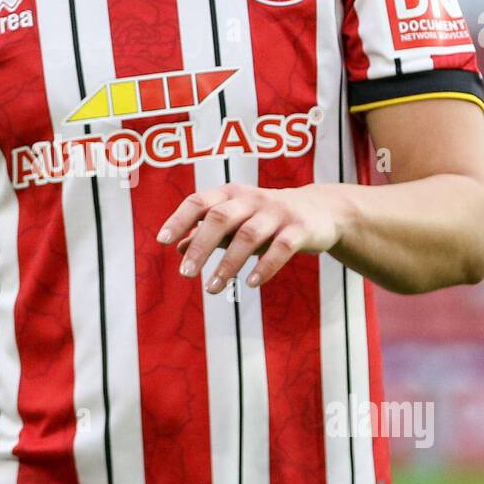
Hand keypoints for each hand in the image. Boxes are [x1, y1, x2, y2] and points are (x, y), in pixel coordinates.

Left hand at [155, 183, 345, 292]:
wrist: (321, 211)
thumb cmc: (268, 218)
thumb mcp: (237, 222)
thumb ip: (209, 233)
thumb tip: (177, 247)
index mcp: (232, 194)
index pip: (199, 201)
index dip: (179, 219)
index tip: (162, 240)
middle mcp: (252, 199)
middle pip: (220, 218)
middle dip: (201, 247)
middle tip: (186, 274)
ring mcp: (278, 212)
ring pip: (248, 235)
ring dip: (228, 264)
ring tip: (212, 288)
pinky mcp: (300, 229)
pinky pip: (281, 248)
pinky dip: (265, 266)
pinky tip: (250, 284)